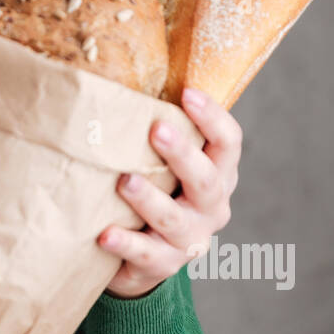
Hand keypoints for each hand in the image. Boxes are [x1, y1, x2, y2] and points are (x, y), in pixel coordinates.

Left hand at [97, 86, 241, 297]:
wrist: (145, 255)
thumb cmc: (156, 188)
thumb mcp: (164, 160)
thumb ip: (157, 126)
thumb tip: (119, 68)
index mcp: (218, 173)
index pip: (228, 143)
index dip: (213, 118)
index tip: (188, 93)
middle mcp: (211, 206)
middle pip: (207, 180)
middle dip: (183, 155)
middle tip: (157, 130)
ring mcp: (189, 239)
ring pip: (175, 220)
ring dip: (151, 200)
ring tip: (125, 182)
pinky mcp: (162, 265)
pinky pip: (146, 254)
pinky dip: (126, 244)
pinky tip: (105, 234)